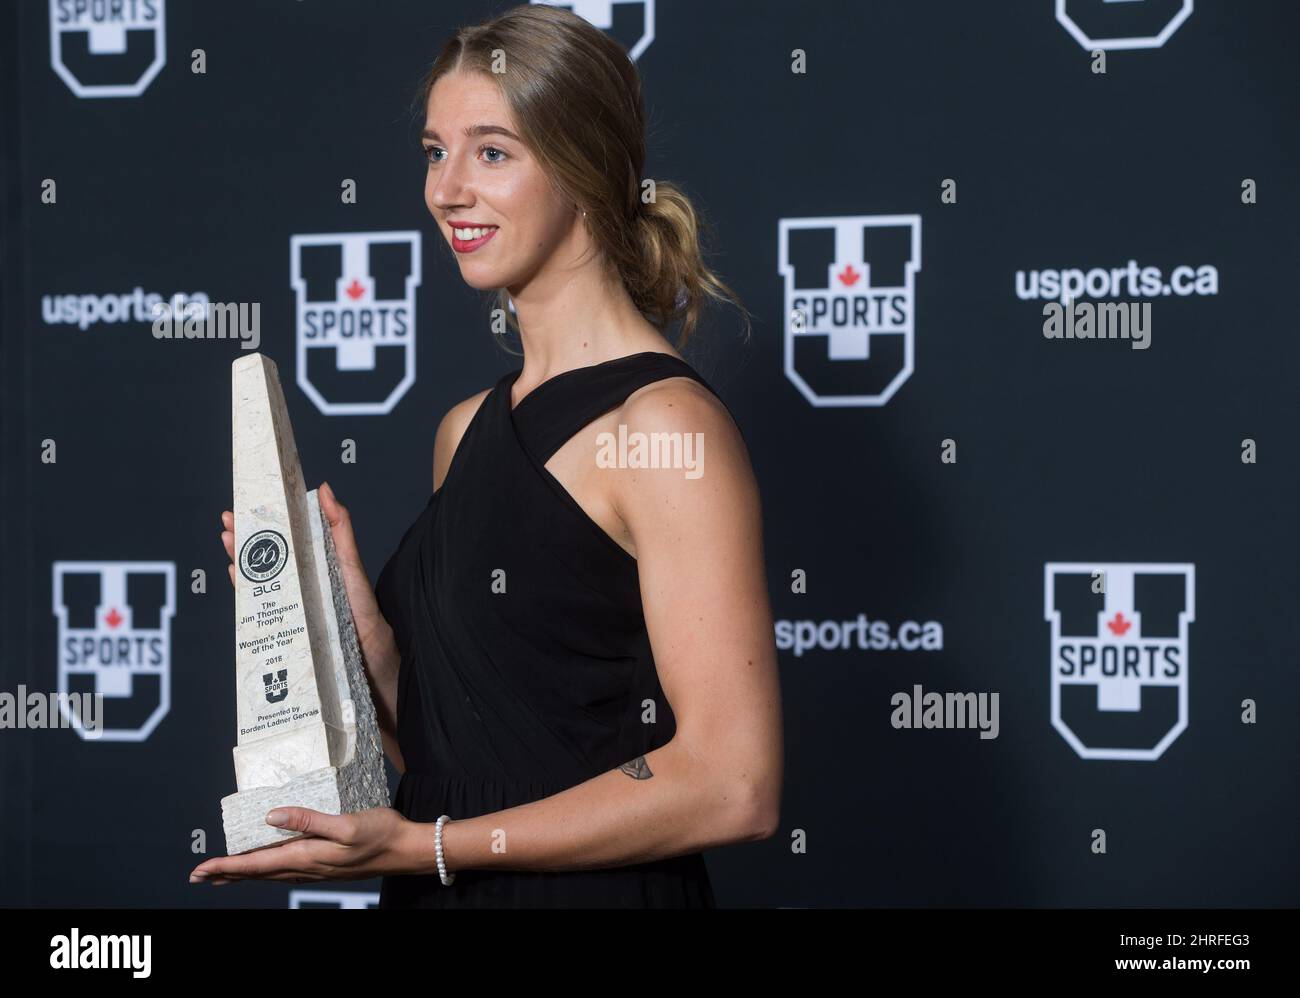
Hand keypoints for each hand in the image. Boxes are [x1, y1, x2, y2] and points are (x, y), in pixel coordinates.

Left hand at [189, 807, 428, 884]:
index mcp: (307, 856)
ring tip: (224, 873)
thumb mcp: (346, 823)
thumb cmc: (381, 833)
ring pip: (270, 873)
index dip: (226, 866)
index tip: (201, 868)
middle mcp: (307, 866)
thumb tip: (271, 816)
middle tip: (199, 876)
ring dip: (244, 874)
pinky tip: (268, 866)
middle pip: (258, 873)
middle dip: (227, 873)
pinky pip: (286, 870)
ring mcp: (317, 868)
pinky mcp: (325, 864)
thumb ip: (308, 820)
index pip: (257, 864)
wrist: (406, 849)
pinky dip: (266, 870)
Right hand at [219, 481, 392, 664]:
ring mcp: (288, 600)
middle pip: (264, 556)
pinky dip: (245, 589)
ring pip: (258, 576)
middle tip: (228, 521)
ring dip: (241, 558)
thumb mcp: (349, 561)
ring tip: (229, 540)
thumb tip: (324, 489)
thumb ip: (339, 527)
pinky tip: (237, 575)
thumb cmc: (362, 605)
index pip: (282, 538)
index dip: (262, 522)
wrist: (368, 650)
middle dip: (244, 537)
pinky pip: (258, 604)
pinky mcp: (283, 621)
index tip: (244, 506)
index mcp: (311, 562)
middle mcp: (297, 580)